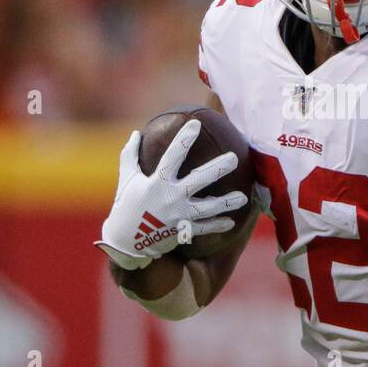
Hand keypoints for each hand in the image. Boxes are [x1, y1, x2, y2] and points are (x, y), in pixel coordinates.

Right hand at [94, 120, 247, 269]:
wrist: (125, 242)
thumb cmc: (126, 205)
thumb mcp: (126, 178)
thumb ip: (130, 155)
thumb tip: (135, 133)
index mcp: (156, 182)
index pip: (172, 157)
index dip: (183, 140)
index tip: (196, 124)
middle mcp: (170, 198)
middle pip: (198, 181)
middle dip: (217, 169)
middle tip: (234, 158)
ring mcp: (178, 215)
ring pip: (207, 208)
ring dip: (226, 203)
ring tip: (242, 197)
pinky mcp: (182, 230)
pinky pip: (203, 228)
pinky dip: (217, 226)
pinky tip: (231, 221)